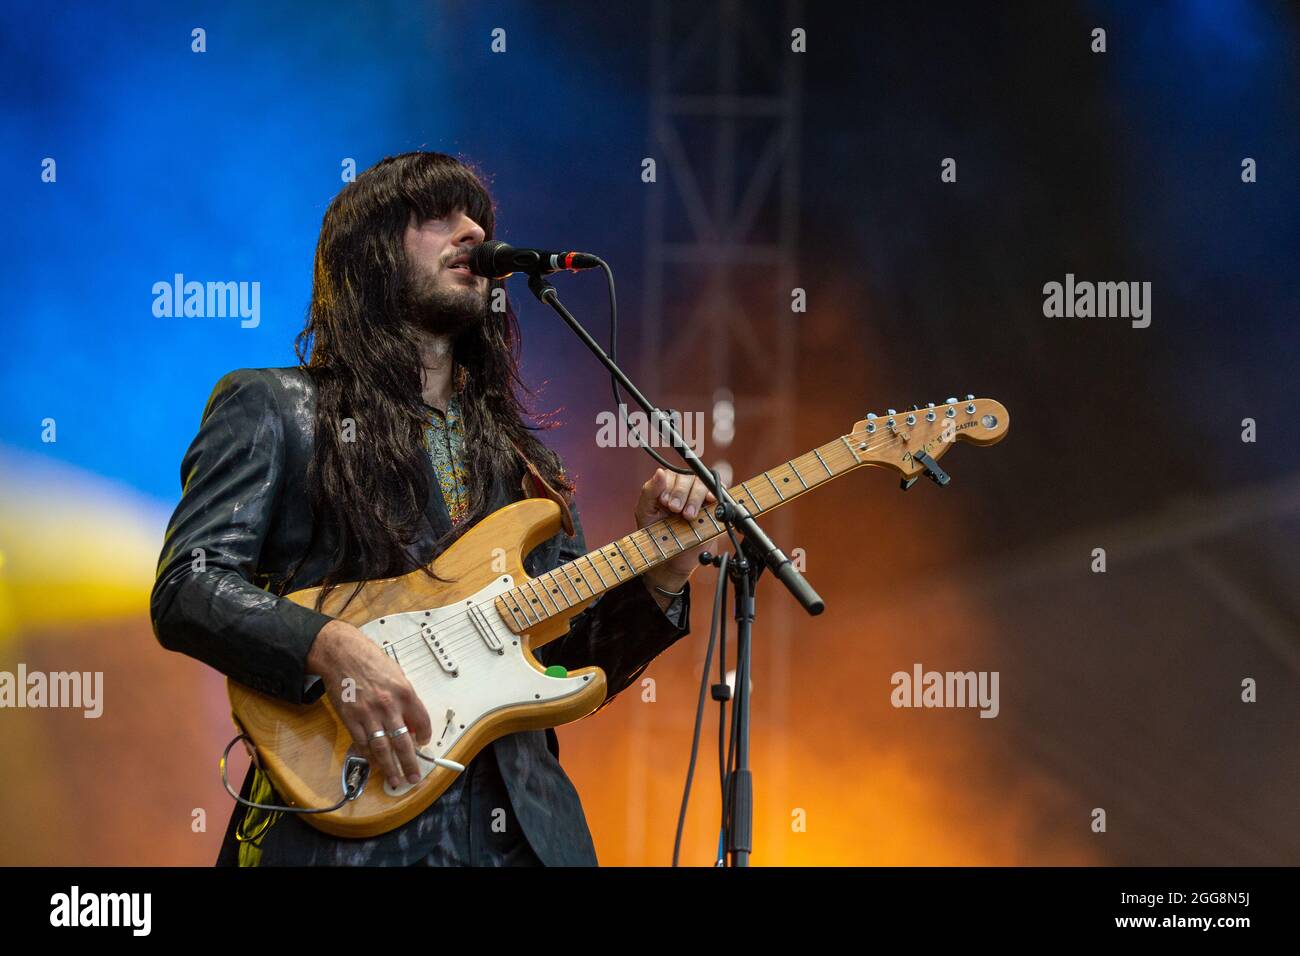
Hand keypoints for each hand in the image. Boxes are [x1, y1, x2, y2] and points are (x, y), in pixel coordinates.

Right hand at [307, 619, 433, 789]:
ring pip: (382, 748)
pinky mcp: (350, 719)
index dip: (425, 736)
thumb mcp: (397, 675)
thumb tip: (411, 722)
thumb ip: (405, 699)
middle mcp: (388, 706)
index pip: (421, 722)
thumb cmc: (370, 661)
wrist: (341, 654)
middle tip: (414, 778)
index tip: (424, 744)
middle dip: (410, 764)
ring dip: (389, 768)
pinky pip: (362, 743)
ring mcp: (368, 714)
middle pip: (403, 742)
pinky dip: (369, 755)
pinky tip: (374, 763)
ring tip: (396, 780)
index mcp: (404, 693)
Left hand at [635, 468, 716, 597]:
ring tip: (688, 515)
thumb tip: (659, 472)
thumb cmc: (654, 533)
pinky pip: (719, 494)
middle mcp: (685, 488)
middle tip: (676, 510)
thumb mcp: (645, 511)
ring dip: (695, 498)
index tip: (665, 503)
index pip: (673, 475)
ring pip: (703, 484)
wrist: (669, 559)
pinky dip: (715, 495)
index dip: (671, 488)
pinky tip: (709, 502)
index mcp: (668, 485)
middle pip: (689, 478)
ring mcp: (700, 497)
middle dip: (682, 493)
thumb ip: (650, 491)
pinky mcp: (713, 508)